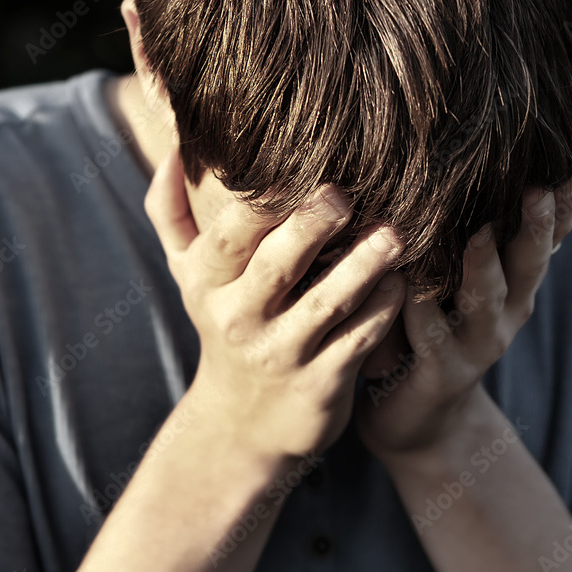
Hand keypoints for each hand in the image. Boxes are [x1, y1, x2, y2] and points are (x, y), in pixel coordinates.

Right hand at [143, 151, 407, 460]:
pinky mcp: (322, 383)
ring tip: (393, 234)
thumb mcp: (188, 276)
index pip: (230, 235)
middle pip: (276, 265)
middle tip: (345, 195)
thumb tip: (174, 145)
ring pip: (328, 301)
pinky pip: (360, 337)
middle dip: (311, 226)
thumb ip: (170, 211)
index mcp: (209, 284)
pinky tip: (401, 280)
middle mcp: (241, 319)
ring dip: (364, 264)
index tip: (298, 163)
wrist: (241, 426)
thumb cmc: (225, 328)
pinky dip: (383, 307)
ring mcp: (284, 354)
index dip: (261, 201)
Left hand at [354, 177, 571, 460]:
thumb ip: (474, 241)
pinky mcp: (439, 373)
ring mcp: (476, 346)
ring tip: (478, 235)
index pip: (547, 238)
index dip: (560, 206)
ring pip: (483, 300)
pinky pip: (428, 336)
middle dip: (535, 227)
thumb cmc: (435, 334)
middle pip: (528, 263)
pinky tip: (407, 283)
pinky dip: (418, 310)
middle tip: (538, 188)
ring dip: (482, 268)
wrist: (418, 421)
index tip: (568, 162)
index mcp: (516, 286)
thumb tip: (482, 168)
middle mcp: (506, 313)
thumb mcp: (463, 288)